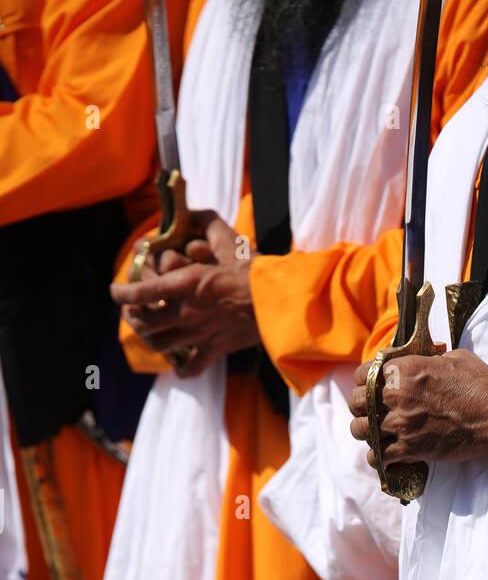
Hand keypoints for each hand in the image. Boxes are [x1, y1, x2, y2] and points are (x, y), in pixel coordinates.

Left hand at [112, 210, 259, 376]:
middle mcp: (186, 312)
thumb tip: (190, 210)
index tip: (116, 290)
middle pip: (144, 322)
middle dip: (131, 315)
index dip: (121, 293)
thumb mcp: (228, 238)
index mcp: (185, 284)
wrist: (280, 301)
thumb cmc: (254, 269)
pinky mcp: (215, 349)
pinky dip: (182, 369)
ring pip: (160, 345)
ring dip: (149, 338)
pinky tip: (180, 364)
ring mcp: (199, 334)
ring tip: (148, 330)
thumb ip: (205, 221)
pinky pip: (191, 367)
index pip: (140, 292)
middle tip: (131, 309)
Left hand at [348, 348, 487, 467]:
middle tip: (367, 413)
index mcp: (404, 369)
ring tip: (373, 434)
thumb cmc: (480, 385)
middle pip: (355, 403)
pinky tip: (384, 455)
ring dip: (365, 433)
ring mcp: (402, 424)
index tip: (367, 389)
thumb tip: (422, 359)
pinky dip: (376, 458)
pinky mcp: (410, 449)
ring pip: (361, 431)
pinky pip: (377, 457)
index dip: (362, 382)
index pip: (362, 375)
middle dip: (359, 408)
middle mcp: (397, 395)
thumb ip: (429, 358)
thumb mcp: (453, 358)